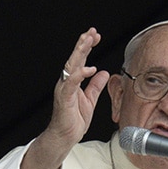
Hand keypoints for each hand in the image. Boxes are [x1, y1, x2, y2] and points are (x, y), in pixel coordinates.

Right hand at [46, 27, 110, 147]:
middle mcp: (67, 82)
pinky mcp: (64, 98)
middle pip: (75, 58)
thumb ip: (95, 86)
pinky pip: (71, 83)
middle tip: (92, 32)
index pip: (80, 59)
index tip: (96, 36)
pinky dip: (80, 74)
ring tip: (88, 41)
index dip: (87, 46)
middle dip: (83, 43)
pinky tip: (89, 68)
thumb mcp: (90, 100)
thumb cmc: (73, 120)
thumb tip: (103, 73)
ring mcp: (64, 89)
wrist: (64, 137)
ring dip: (80, 52)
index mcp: (73, 81)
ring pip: (71, 66)